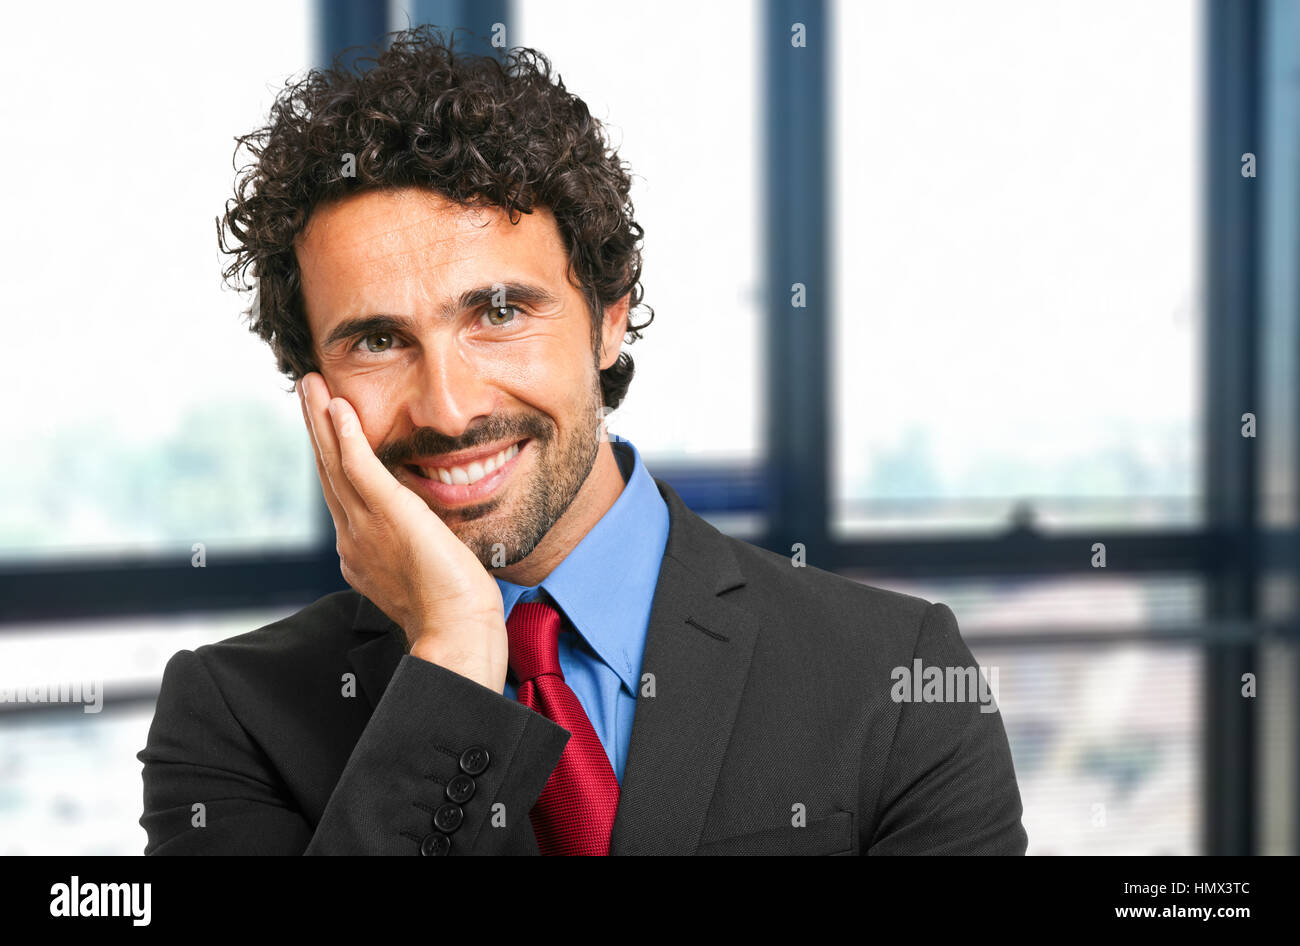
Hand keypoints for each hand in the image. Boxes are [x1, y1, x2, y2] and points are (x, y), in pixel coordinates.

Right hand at [298, 372, 508, 692]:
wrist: (455, 630)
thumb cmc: (450, 611)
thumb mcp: (421, 572)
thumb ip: (410, 549)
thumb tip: (420, 536)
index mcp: (360, 550)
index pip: (341, 492)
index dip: (329, 454)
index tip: (325, 424)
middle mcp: (354, 536)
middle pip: (327, 470)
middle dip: (315, 426)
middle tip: (307, 389)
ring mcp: (365, 525)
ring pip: (334, 462)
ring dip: (321, 419)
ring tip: (311, 385)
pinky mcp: (388, 514)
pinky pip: (359, 468)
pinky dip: (345, 436)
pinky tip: (337, 407)